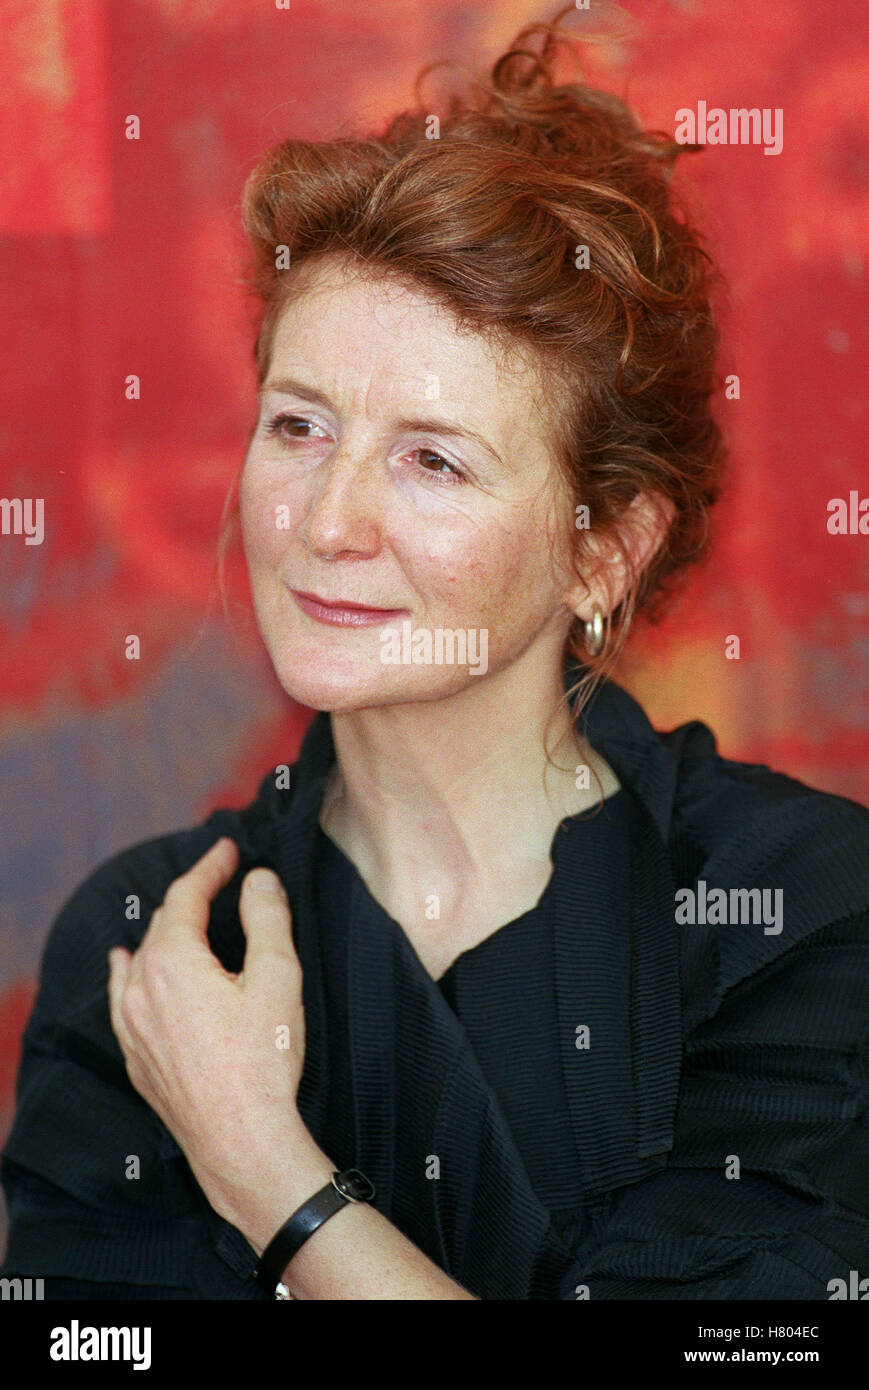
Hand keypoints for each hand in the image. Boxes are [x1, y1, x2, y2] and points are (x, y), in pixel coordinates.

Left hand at [107, 837, 311, 1228]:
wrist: (241, 1140)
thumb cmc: (264, 1061)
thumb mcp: (278, 977)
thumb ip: (267, 919)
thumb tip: (258, 879)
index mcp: (174, 961)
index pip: (186, 896)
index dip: (209, 867)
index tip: (228, 849)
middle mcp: (141, 987)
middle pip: (161, 924)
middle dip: (190, 896)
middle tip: (218, 877)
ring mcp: (132, 1025)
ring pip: (139, 960)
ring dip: (162, 932)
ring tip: (177, 914)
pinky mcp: (136, 1057)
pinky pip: (123, 996)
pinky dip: (129, 971)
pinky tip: (124, 966)